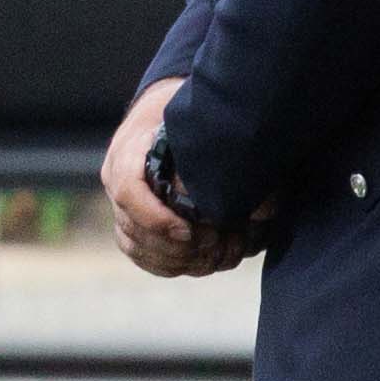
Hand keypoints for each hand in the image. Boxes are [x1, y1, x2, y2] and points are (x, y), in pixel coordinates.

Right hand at [105, 76, 250, 278]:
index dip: (156, 219)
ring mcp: (121, 204)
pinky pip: (141, 255)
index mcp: (129, 153)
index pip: (129, 191)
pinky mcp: (131, 222)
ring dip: (178, 259)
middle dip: (178, 246)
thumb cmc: (186, 118)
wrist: (163, 116)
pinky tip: (202, 260)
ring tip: (216, 252)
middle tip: (216, 244)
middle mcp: (117, 181)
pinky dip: (171, 264)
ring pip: (138, 247)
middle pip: (134, 229)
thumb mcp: (202, 122)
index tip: (190, 232)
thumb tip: (262, 207)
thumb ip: (225, 156)